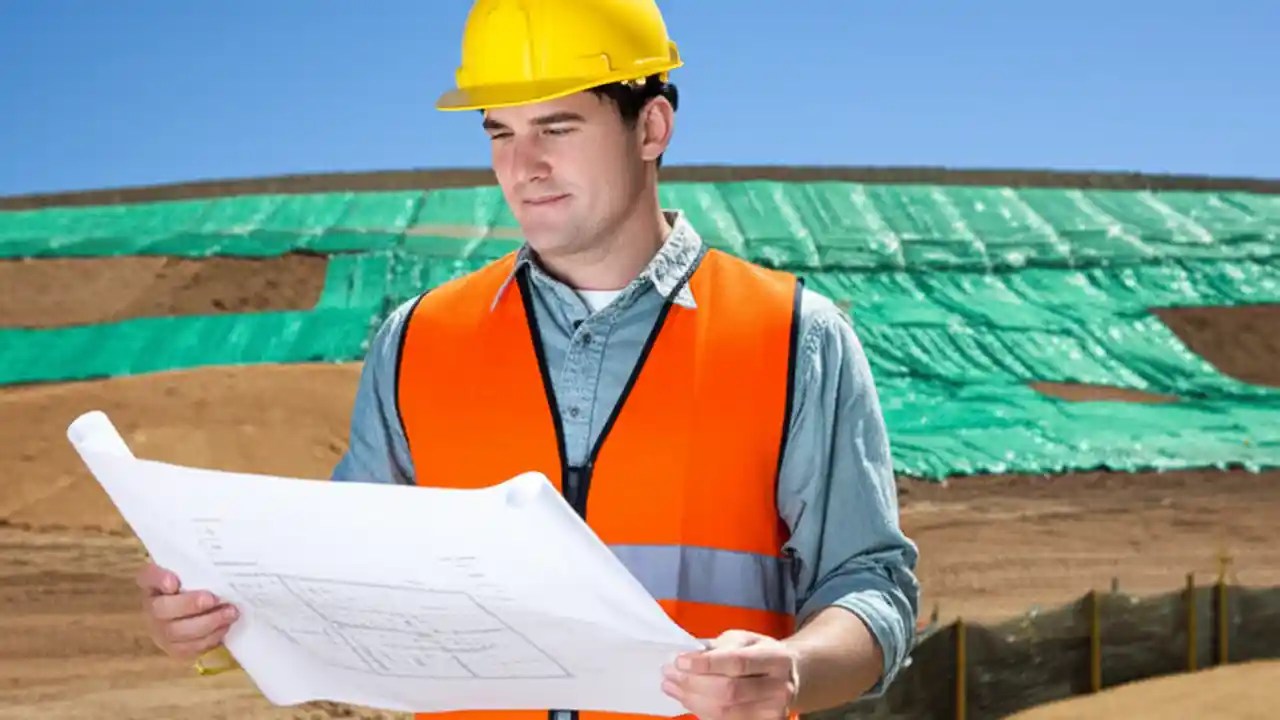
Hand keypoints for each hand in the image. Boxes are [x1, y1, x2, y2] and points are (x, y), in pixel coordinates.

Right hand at [135, 561, 238, 660]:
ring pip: (176, 632)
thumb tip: (210, 562)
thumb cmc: (201, 584)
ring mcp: (160, 630)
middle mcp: (152, 606)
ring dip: (206, 623)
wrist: (203, 610)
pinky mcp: (175, 648)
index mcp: (154, 582)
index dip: (158, 579)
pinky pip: (188, 648)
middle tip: (213, 599)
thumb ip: (200, 565)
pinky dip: (209, 638)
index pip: (148, 576)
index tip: (173, 581)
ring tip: (230, 613)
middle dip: (189, 605)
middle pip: (161, 609)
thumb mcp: (199, 570)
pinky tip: (224, 627)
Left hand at [661, 630, 798, 719]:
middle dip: (693, 683)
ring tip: (672, 687)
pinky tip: (688, 700)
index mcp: (776, 658)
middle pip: (729, 691)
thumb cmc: (760, 654)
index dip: (705, 663)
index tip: (679, 660)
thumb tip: (687, 656)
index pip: (737, 662)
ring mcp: (774, 712)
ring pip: (725, 712)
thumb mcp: (745, 639)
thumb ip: (719, 647)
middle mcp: (780, 687)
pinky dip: (702, 712)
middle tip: (669, 674)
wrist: (791, 676)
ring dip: (692, 700)